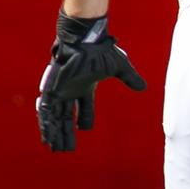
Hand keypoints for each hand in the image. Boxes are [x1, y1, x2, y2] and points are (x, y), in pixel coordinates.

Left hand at [37, 13, 145, 151]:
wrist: (85, 40)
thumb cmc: (101, 51)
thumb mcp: (120, 67)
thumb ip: (129, 78)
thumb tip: (143, 88)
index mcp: (86, 87)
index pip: (85, 108)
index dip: (85, 120)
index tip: (84, 129)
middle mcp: (71, 91)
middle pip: (68, 117)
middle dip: (67, 133)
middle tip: (66, 148)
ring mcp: (61, 91)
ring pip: (56, 117)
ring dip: (55, 132)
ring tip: (54, 147)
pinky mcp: (53, 89)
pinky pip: (47, 110)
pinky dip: (46, 123)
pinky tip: (47, 134)